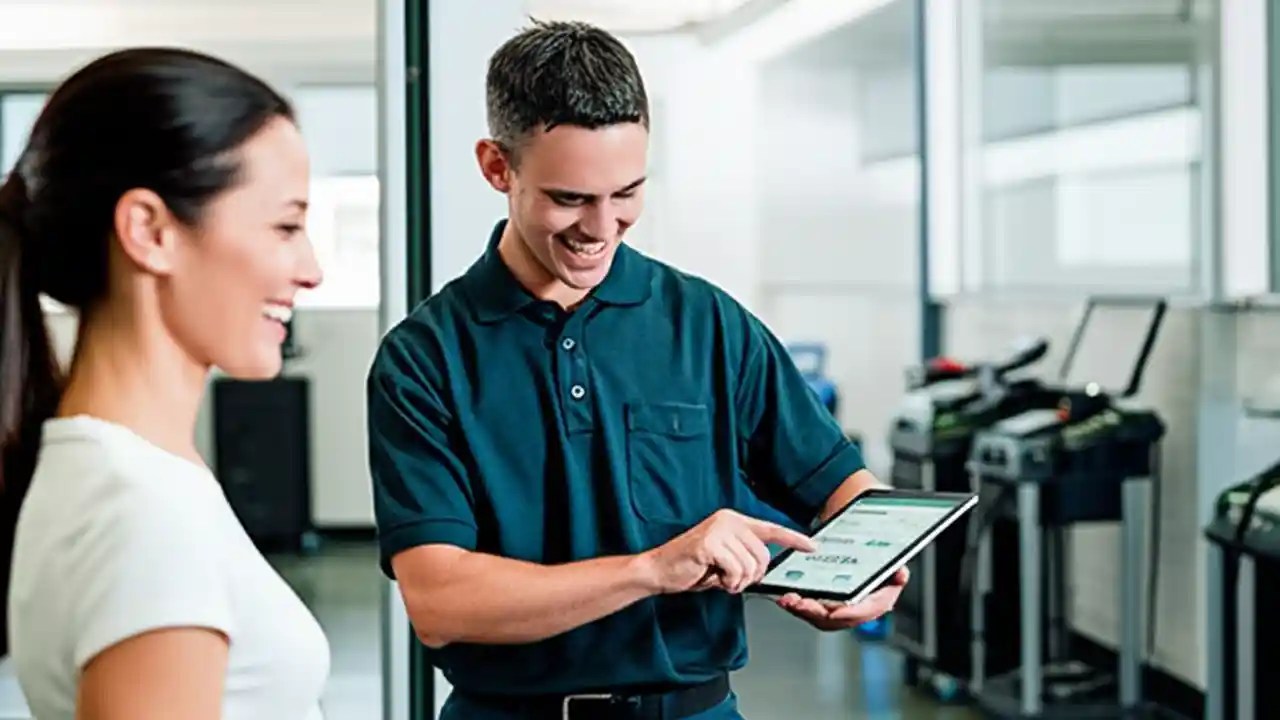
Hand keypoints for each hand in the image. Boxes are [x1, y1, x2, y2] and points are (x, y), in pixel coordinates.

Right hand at [642, 510, 815, 594]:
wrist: (659, 570)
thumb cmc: (690, 567)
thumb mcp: (724, 559)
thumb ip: (744, 557)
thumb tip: (765, 568)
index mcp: (733, 521)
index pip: (771, 528)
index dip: (794, 539)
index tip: (812, 546)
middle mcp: (728, 520)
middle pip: (764, 555)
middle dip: (752, 576)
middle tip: (733, 580)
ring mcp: (719, 530)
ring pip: (751, 566)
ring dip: (738, 582)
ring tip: (721, 579)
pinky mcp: (710, 543)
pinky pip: (736, 570)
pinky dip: (729, 582)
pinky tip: (715, 579)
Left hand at [777, 567, 908, 630]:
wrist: (861, 556)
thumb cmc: (875, 560)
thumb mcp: (888, 560)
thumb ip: (895, 569)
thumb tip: (901, 573)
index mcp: (877, 602)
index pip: (865, 612)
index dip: (851, 613)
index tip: (836, 611)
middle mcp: (858, 611)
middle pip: (835, 618)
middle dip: (816, 612)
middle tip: (801, 602)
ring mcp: (839, 612)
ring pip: (818, 617)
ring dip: (802, 609)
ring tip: (788, 599)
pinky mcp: (823, 608)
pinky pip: (809, 611)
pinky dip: (796, 605)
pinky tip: (785, 597)